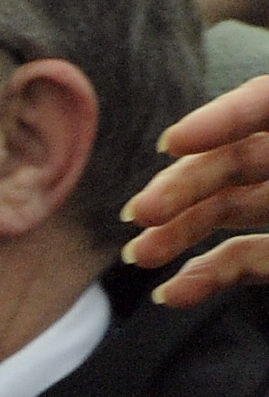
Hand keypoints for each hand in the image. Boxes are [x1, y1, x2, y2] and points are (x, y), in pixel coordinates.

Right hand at [122, 75, 268, 304]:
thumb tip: (209, 151)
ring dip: (179, 232)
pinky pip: (246, 257)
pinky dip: (207, 275)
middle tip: (142, 214)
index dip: (224, 118)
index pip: (267, 104)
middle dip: (183, 186)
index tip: (172, 144)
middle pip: (237, 160)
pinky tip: (173, 292)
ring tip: (141, 255)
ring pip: (232, 207)